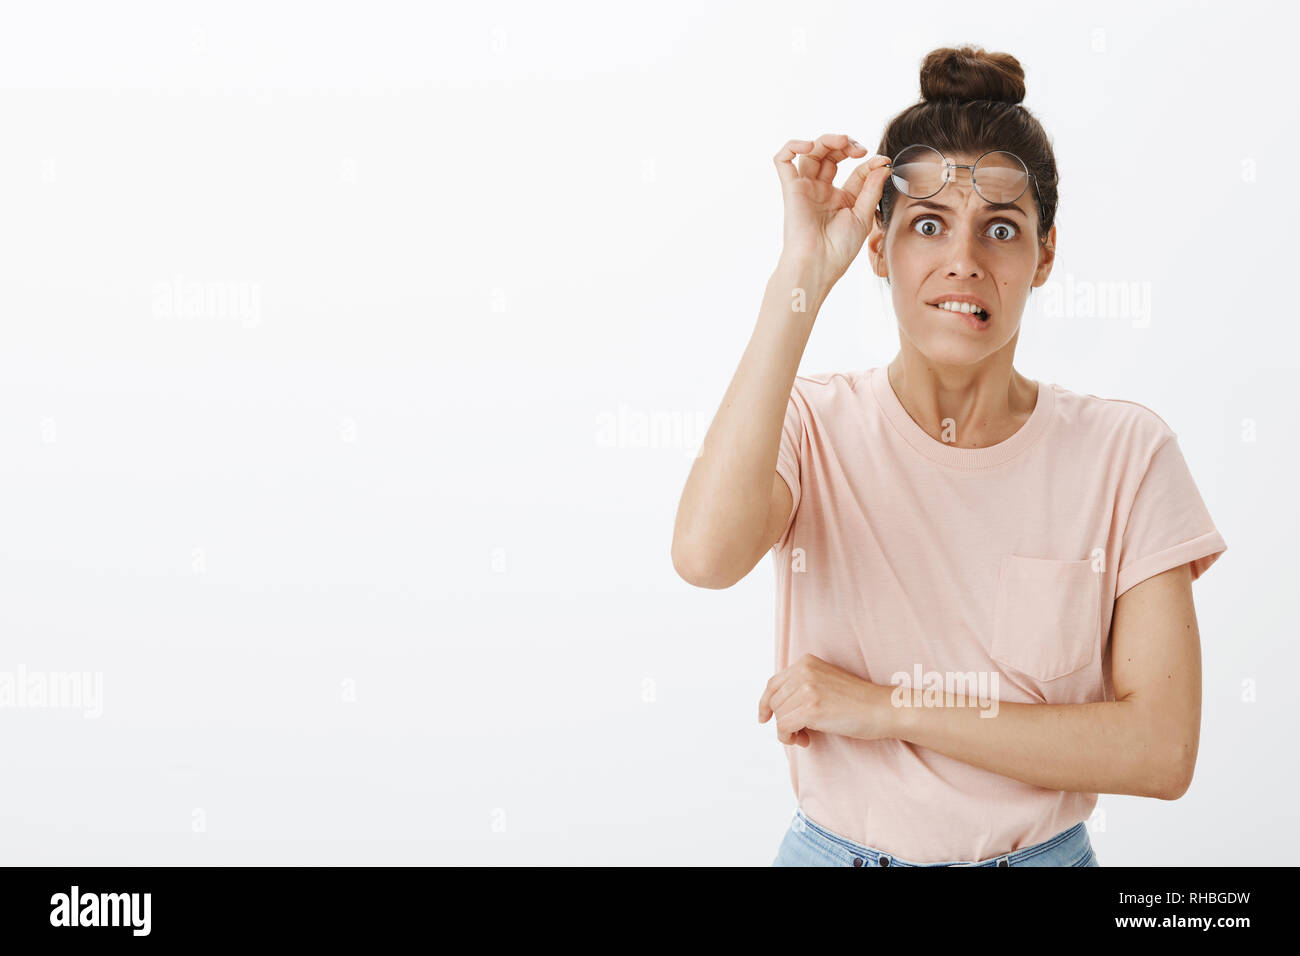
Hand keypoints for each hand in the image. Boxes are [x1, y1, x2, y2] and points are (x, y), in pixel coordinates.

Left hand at [758, 653, 893, 746]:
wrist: (882, 708)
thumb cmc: (858, 701)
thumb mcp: (825, 682)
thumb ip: (802, 686)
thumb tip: (776, 707)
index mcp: (806, 662)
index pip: (773, 684)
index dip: (765, 703)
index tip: (764, 717)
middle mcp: (803, 671)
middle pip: (774, 702)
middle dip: (783, 721)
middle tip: (800, 733)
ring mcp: (806, 688)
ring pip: (779, 716)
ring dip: (789, 732)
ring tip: (806, 736)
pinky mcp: (811, 708)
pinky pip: (784, 727)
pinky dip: (790, 738)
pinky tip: (806, 740)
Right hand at [772, 133, 892, 284]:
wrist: (819, 264)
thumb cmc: (839, 249)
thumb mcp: (863, 215)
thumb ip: (872, 188)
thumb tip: (882, 164)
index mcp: (840, 198)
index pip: (855, 169)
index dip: (869, 162)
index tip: (882, 162)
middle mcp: (821, 190)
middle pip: (831, 154)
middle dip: (846, 144)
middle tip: (858, 149)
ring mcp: (805, 188)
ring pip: (810, 152)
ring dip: (826, 140)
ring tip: (842, 142)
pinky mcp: (790, 189)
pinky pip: (783, 160)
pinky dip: (793, 146)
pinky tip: (809, 145)